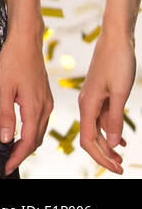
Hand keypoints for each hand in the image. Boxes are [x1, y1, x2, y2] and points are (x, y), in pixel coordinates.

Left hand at [0, 32, 51, 174]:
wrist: (26, 41)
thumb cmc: (13, 61)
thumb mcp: (3, 88)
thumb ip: (6, 115)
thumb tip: (6, 140)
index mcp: (35, 108)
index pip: (28, 141)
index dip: (17, 157)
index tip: (5, 167)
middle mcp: (45, 108)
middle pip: (36, 140)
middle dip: (22, 153)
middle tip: (6, 162)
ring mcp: (47, 102)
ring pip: (39, 131)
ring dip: (27, 143)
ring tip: (11, 151)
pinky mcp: (45, 97)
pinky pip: (40, 121)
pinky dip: (31, 131)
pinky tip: (20, 132)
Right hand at [78, 28, 135, 173]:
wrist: (115, 39)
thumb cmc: (117, 62)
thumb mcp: (120, 93)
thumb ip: (114, 119)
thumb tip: (112, 143)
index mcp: (88, 104)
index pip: (88, 139)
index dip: (100, 157)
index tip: (116, 169)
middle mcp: (87, 103)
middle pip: (91, 136)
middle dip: (104, 154)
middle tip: (122, 168)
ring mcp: (93, 99)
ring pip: (96, 128)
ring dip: (108, 144)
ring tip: (122, 157)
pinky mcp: (100, 94)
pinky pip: (102, 118)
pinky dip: (110, 131)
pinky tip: (121, 138)